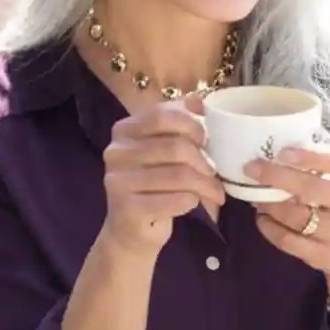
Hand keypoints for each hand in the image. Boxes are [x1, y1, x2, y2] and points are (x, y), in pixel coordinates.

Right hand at [98, 94, 225, 258]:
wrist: (131, 231)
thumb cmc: (154, 185)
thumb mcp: (165, 148)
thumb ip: (179, 122)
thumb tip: (197, 99)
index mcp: (124, 130)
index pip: (162, 116)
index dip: (192, 125)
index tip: (206, 141)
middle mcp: (115, 152)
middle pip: (174, 147)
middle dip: (203, 161)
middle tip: (214, 173)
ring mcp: (117, 181)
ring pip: (178, 175)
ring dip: (204, 185)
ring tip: (215, 193)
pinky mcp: (126, 208)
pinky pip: (174, 200)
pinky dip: (192, 201)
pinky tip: (193, 203)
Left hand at [244, 145, 329, 279]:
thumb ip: (319, 162)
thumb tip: (275, 152)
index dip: (308, 156)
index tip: (282, 152)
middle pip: (311, 188)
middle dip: (276, 177)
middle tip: (251, 168)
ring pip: (296, 216)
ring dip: (270, 204)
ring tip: (257, 196)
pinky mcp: (327, 256)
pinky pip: (289, 241)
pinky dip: (270, 227)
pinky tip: (262, 218)